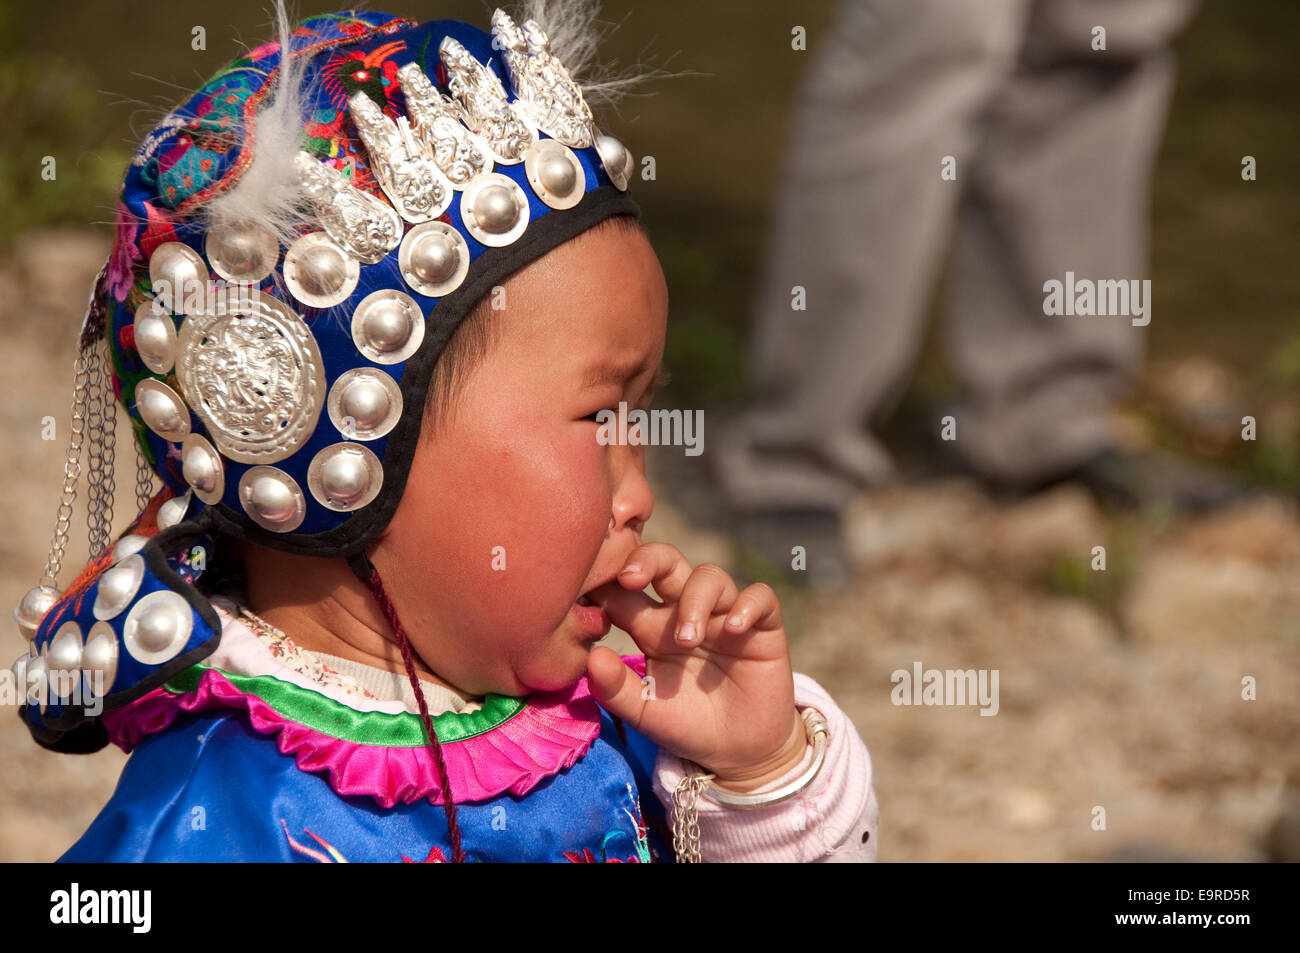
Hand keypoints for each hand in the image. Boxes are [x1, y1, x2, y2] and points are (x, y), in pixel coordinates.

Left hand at [585, 543, 806, 790]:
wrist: (737, 751)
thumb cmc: (685, 724)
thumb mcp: (644, 711)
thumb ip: (615, 688)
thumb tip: (591, 657)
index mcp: (651, 626)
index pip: (627, 587)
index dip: (609, 577)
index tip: (588, 584)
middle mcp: (685, 611)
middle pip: (667, 562)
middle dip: (648, 559)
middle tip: (631, 578)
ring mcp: (724, 616)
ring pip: (710, 576)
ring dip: (695, 600)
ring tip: (687, 639)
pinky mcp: (762, 627)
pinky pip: (761, 598)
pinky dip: (748, 605)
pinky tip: (734, 629)